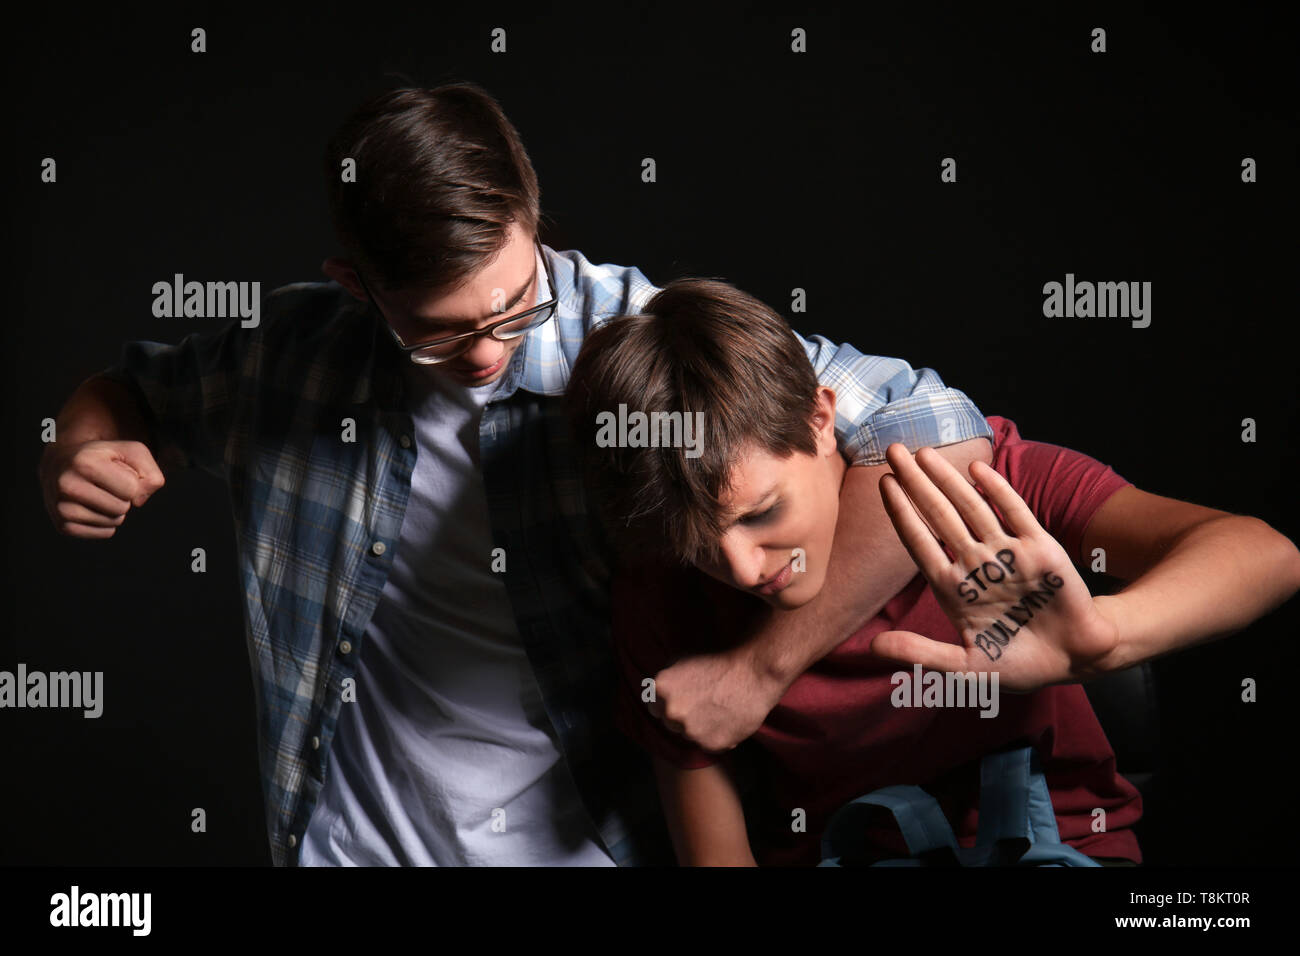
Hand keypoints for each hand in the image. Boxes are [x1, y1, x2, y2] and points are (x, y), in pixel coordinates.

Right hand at [39, 439, 164, 538]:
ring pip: (114, 522)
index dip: (132, 482)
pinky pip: (105, 533)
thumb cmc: (104, 458)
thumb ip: (150, 472)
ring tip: (98, 493)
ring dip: (114, 510)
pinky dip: (106, 522)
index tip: (116, 472)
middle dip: (123, 497)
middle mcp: (67, 485)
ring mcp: (62, 508)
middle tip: (106, 484)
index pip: (131, 489)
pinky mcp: (63, 526)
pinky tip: (92, 506)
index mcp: (84, 463)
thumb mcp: (132, 452)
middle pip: (122, 508)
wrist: (63, 465)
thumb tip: (139, 501)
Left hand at [649, 644, 785, 752]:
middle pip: (671, 723)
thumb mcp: (682, 660)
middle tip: (704, 705)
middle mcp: (672, 712)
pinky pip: (709, 745)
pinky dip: (718, 737)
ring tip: (719, 711)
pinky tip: (729, 720)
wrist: (753, 673)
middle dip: (684, 717)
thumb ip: (666, 680)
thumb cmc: (720, 662)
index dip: (669, 704)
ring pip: (690, 736)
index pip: (654, 707)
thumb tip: (657, 692)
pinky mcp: (710, 745)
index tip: (684, 701)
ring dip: (701, 728)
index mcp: (660, 690)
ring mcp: (690, 731)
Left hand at [875, 443, 1120, 690]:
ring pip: (971, 508)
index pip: (919, 542)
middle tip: (892, 449)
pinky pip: (1015, 513)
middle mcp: (976, 564)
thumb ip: (921, 654)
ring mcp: (1007, 553)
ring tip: (923, 453)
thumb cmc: (1017, 664)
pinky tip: (977, 468)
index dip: (901, 513)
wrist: (1073, 659)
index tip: (883, 484)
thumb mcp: (966, 667)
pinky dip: (998, 490)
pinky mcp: (1040, 549)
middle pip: (939, 515)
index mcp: (953, 588)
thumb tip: (873, 648)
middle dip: (915, 483)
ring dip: (947, 480)